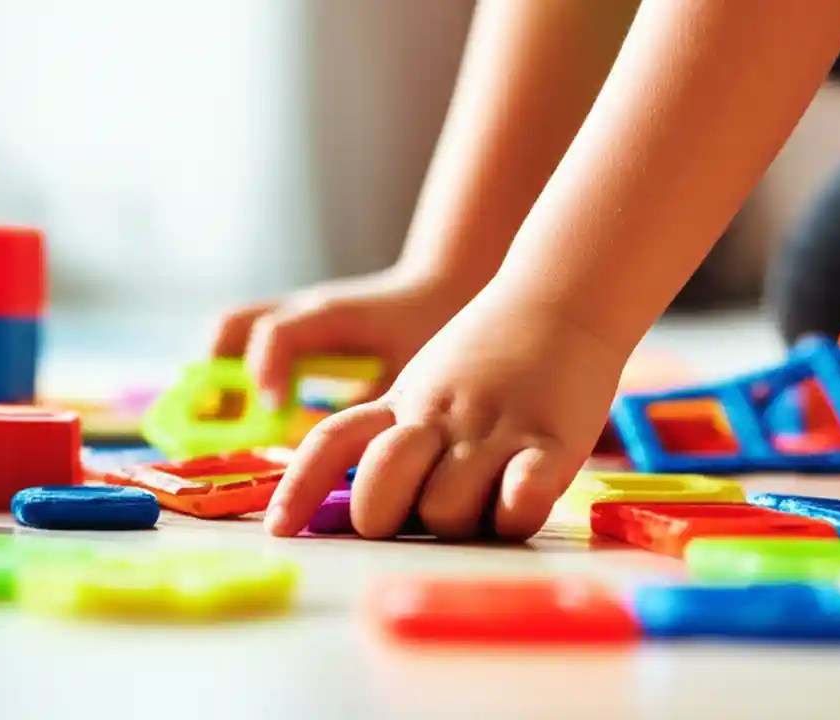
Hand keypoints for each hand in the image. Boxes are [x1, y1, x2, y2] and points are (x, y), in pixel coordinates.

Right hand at [211, 268, 476, 407]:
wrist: (438, 287)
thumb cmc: (428, 328)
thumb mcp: (410, 372)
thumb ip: (369, 409)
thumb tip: (327, 452)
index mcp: (330, 316)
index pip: (277, 333)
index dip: (267, 373)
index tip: (274, 411)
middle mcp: (301, 310)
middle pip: (231, 328)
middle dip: (218, 379)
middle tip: (224, 427)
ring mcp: (292, 316)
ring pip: (230, 335)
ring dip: (222, 379)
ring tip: (230, 427)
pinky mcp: (293, 329)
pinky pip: (246, 347)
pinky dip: (238, 379)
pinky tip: (255, 417)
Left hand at [263, 288, 629, 540]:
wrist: (561, 296)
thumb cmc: (491, 352)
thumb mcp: (423, 382)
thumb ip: (388, 432)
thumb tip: (358, 500)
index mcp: (401, 404)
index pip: (332, 442)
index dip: (300, 488)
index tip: (278, 530)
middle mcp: (436, 418)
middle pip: (378, 497)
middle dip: (387, 520)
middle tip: (416, 508)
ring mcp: (491, 431)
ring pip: (444, 514)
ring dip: (459, 522)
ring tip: (487, 494)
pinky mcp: (551, 442)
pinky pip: (521, 499)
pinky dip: (516, 512)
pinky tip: (521, 495)